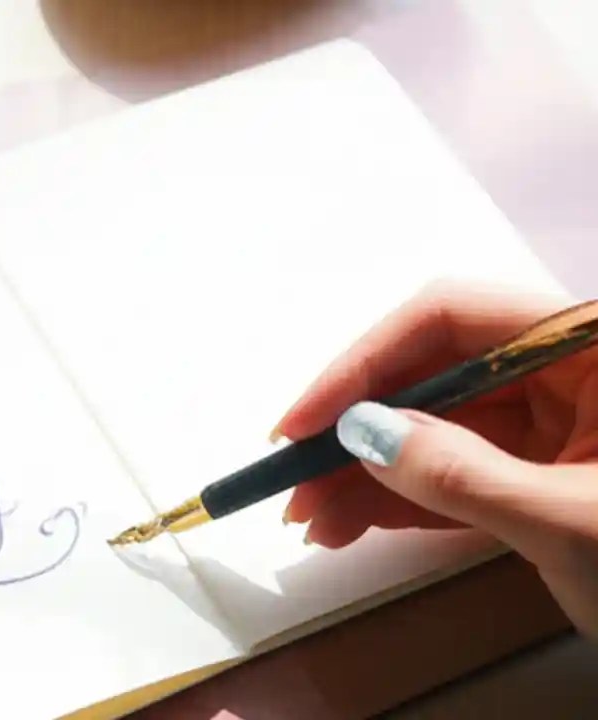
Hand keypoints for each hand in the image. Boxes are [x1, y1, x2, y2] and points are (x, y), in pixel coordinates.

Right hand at [274, 281, 597, 637]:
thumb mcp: (572, 523)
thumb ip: (461, 475)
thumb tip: (360, 435)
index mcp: (594, 345)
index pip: (454, 318)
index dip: (366, 362)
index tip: (305, 421)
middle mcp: (573, 373)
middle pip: (436, 376)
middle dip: (357, 431)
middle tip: (292, 480)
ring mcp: (563, 431)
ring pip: (440, 432)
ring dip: (368, 474)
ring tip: (310, 519)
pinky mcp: (551, 482)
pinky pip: (462, 476)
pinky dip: (406, 501)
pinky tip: (351, 523)